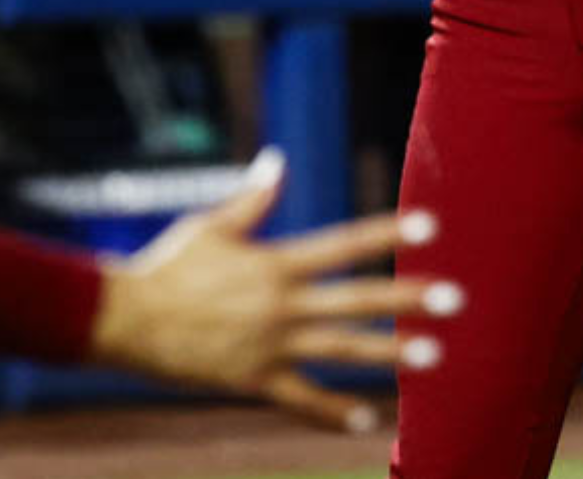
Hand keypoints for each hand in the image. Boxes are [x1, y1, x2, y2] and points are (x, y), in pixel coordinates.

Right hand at [89, 150, 457, 431]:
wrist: (126, 319)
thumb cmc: (168, 264)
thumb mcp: (212, 226)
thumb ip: (254, 200)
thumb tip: (278, 160)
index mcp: (275, 263)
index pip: (343, 245)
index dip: (387, 234)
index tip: (430, 225)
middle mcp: (281, 304)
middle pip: (357, 300)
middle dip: (408, 299)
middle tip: (456, 298)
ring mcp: (270, 345)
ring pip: (341, 350)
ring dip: (389, 354)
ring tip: (434, 356)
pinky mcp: (254, 379)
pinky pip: (302, 398)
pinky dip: (334, 412)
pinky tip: (370, 421)